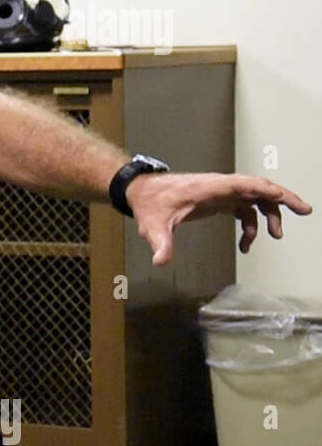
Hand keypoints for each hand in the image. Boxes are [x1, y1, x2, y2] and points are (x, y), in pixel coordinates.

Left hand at [126, 173, 311, 265]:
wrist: (141, 193)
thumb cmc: (149, 204)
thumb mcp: (153, 225)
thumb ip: (160, 243)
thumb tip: (161, 261)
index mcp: (212, 187)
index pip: (248, 184)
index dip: (272, 191)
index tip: (292, 202)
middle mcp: (220, 186)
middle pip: (259, 188)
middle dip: (283, 199)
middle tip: (304, 211)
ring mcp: (221, 192)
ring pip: (255, 199)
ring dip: (268, 216)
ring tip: (275, 236)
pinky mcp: (218, 200)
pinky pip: (243, 209)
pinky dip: (250, 225)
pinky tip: (246, 243)